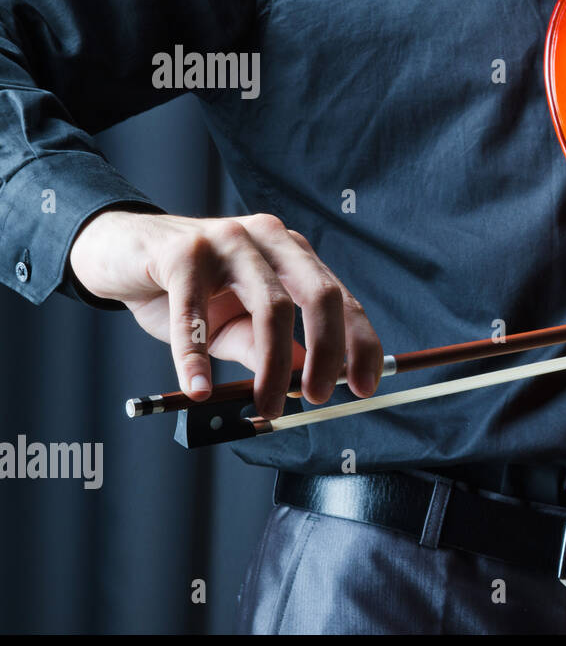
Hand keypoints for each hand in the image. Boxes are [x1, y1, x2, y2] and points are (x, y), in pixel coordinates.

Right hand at [69, 209, 382, 417]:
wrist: (117, 252)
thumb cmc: (183, 290)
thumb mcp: (231, 325)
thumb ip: (266, 346)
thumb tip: (305, 376)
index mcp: (292, 254)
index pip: (341, 299)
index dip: (360, 343)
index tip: (368, 387)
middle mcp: (269, 239)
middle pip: (318, 294)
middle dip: (328, 352)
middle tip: (319, 398)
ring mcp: (228, 240)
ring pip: (269, 304)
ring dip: (272, 364)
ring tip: (264, 406)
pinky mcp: (182, 252)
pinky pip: (194, 312)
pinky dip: (196, 357)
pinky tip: (199, 389)